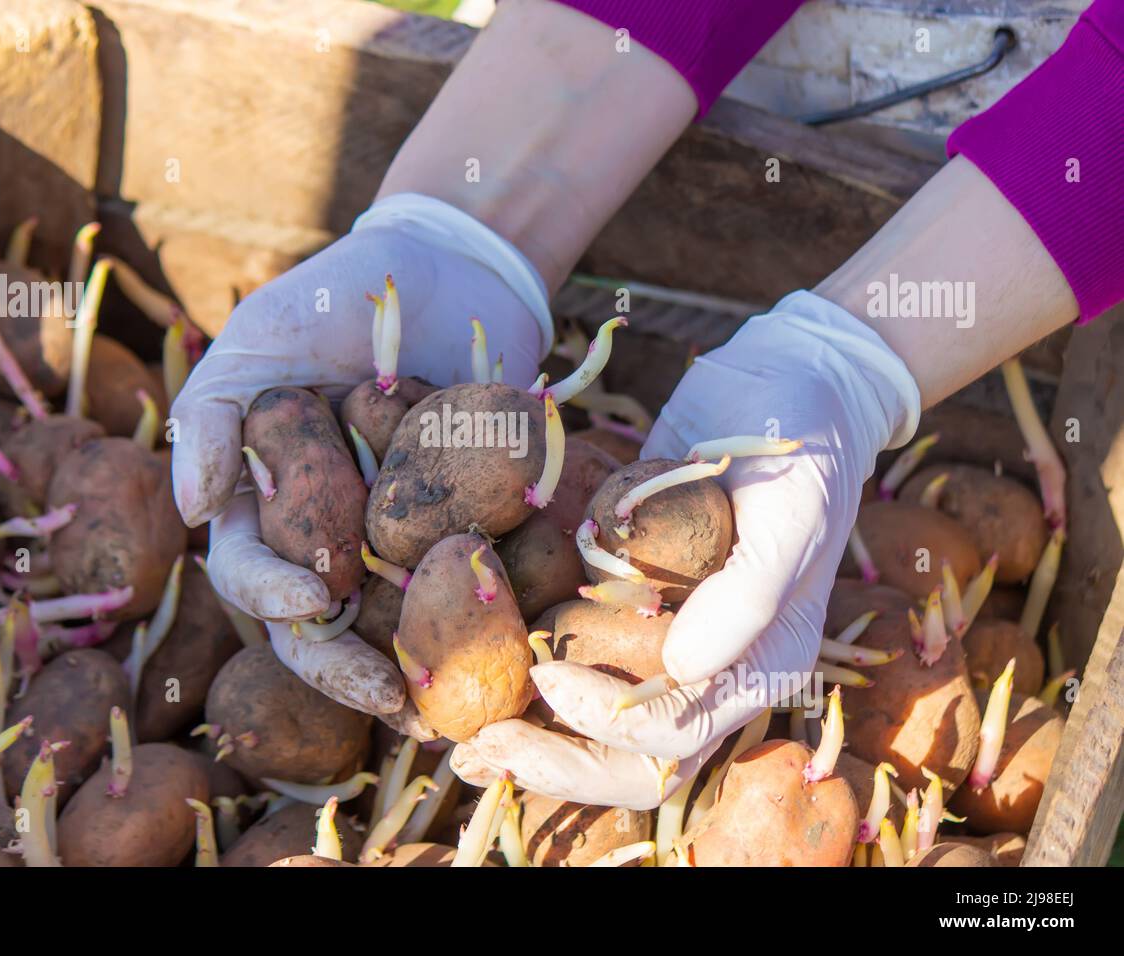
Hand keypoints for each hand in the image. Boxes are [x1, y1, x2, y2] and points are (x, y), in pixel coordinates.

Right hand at [170, 195, 548, 731]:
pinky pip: (469, 583)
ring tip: (451, 710)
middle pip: (323, 625)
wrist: (445, 271)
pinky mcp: (462, 530)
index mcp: (266, 506)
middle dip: (348, 667)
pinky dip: (483, 620)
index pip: (253, 571)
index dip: (273, 595)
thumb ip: (209, 417)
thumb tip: (190, 510)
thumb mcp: (256, 344)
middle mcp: (327, 538)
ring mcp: (396, 540)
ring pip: (394, 622)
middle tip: (390, 698)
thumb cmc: (329, 303)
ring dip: (417, 670)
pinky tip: (508, 654)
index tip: (312, 601)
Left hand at [451, 291, 920, 807]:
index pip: (677, 735)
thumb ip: (748, 596)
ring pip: (598, 726)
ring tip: (464, 750)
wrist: (781, 380)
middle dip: (557, 764)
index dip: (605, 723)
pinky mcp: (625, 602)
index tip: (545, 676)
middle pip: (633, 758)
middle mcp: (712, 670)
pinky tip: (473, 684)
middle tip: (479, 752)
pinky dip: (528, 684)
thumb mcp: (790, 512)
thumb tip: (684, 668)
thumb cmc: (795, 444)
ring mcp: (665, 640)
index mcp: (759, 665)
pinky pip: (578, 660)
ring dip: (533, 742)